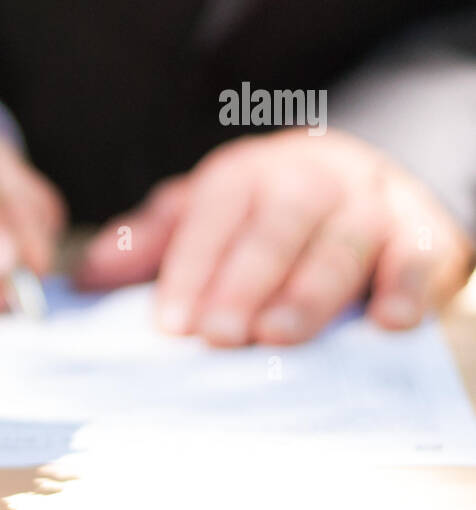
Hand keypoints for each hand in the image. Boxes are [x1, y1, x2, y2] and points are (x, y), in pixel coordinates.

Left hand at [76, 129, 474, 344]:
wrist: (355, 183)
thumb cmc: (260, 215)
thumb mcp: (199, 217)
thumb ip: (149, 245)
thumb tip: (86, 277)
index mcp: (249, 172)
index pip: (216, 212)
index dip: (191, 266)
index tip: (170, 323)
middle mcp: (312, 178)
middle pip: (279, 223)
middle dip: (245, 281)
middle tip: (219, 337)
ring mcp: (371, 202)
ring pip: (344, 240)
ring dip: (311, 290)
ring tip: (280, 336)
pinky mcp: (422, 231)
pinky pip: (420, 254)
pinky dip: (406, 285)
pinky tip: (384, 322)